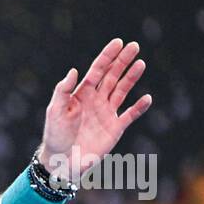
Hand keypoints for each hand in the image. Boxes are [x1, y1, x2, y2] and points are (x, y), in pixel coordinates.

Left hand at [39, 38, 151, 181]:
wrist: (62, 160)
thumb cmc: (55, 135)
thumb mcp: (55, 111)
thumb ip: (63, 91)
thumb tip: (73, 70)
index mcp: (82, 94)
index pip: (97, 70)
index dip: (107, 56)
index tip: (118, 42)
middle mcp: (96, 100)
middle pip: (112, 76)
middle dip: (122, 61)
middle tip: (134, 46)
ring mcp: (106, 113)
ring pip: (122, 90)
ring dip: (132, 77)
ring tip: (141, 63)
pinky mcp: (115, 128)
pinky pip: (130, 115)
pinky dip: (139, 107)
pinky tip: (147, 98)